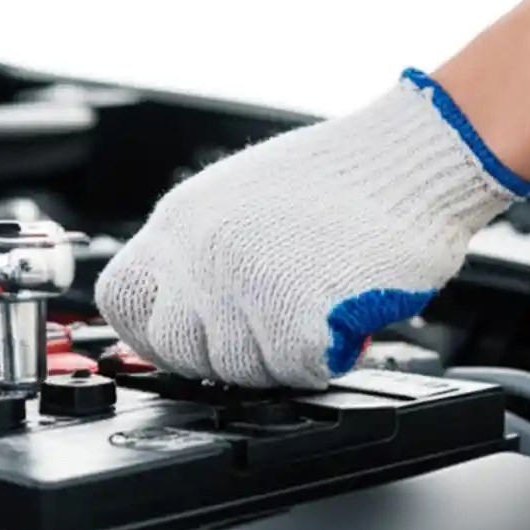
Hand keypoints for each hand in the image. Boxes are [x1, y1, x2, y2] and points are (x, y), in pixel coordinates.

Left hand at [95, 70, 529, 387]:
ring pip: (237, 369)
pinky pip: (295, 372)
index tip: (186, 337)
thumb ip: (195, 252)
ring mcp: (240, 282)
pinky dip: (326, 357)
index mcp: (178, 222)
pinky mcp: (292, 311)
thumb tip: (173, 309)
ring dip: (280, 356)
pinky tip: (340, 316)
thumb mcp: (234, 200)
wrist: (410, 157)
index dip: (152, 332)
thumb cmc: (339, 180)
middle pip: (175, 349)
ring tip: (314, 306)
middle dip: (221, 353)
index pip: (119, 303)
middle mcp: (198, 252)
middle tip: (269, 329)